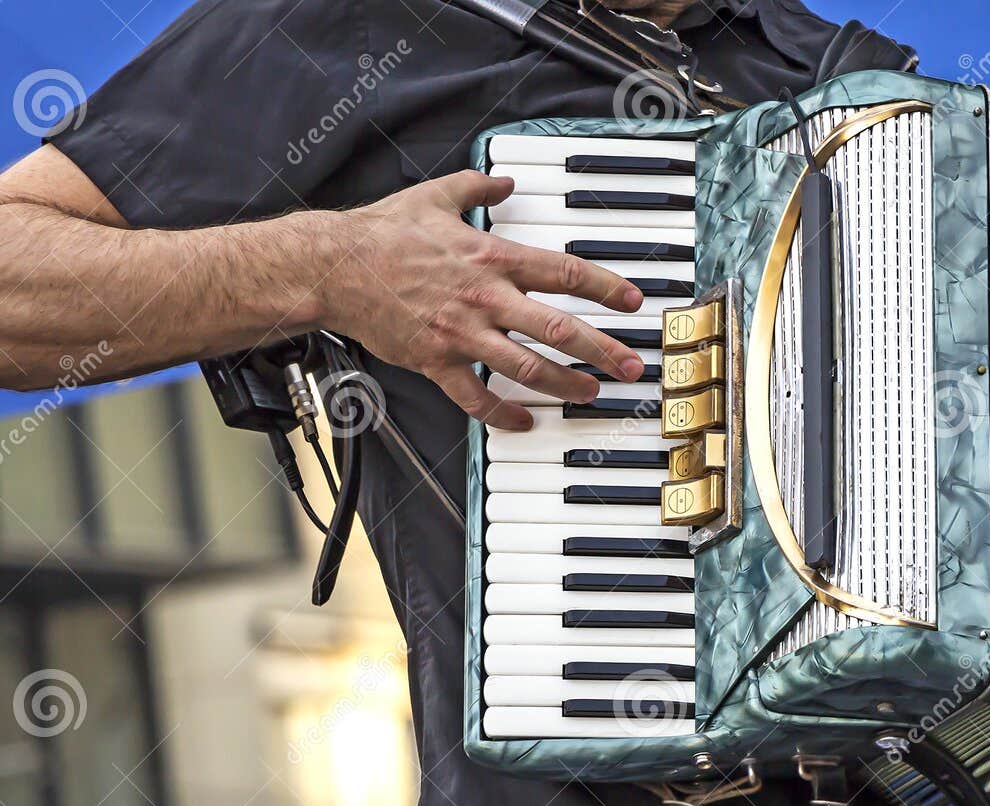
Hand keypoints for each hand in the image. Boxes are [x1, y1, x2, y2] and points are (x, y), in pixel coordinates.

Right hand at [323, 171, 644, 429]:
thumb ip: (477, 186)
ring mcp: (462, 334)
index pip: (564, 271)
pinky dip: (503, 414)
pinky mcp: (436, 361)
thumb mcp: (435, 195)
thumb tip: (506, 178)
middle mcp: (485, 298)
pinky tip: (525, 422)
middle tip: (630, 366)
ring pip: (527, 368)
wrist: (335, 267)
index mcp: (491, 258)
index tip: (632, 301)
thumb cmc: (382, 232)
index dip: (605, 286)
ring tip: (590, 394)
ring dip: (565, 385)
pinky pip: (475, 398)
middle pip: (558, 328)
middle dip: (601, 349)